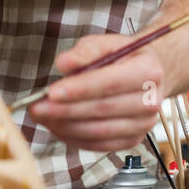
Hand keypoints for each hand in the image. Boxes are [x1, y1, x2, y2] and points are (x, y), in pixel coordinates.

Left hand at [28, 32, 165, 152]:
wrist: (147, 77)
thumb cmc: (123, 58)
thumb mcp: (106, 43)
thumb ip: (85, 51)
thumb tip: (64, 63)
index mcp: (149, 71)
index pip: (110, 83)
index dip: (80, 89)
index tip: (52, 92)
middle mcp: (151, 101)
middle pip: (103, 110)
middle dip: (65, 110)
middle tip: (37, 107)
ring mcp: (143, 125)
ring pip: (98, 132)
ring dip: (66, 126)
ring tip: (42, 117)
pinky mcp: (132, 141)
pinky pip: (98, 145)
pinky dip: (74, 138)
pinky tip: (56, 127)